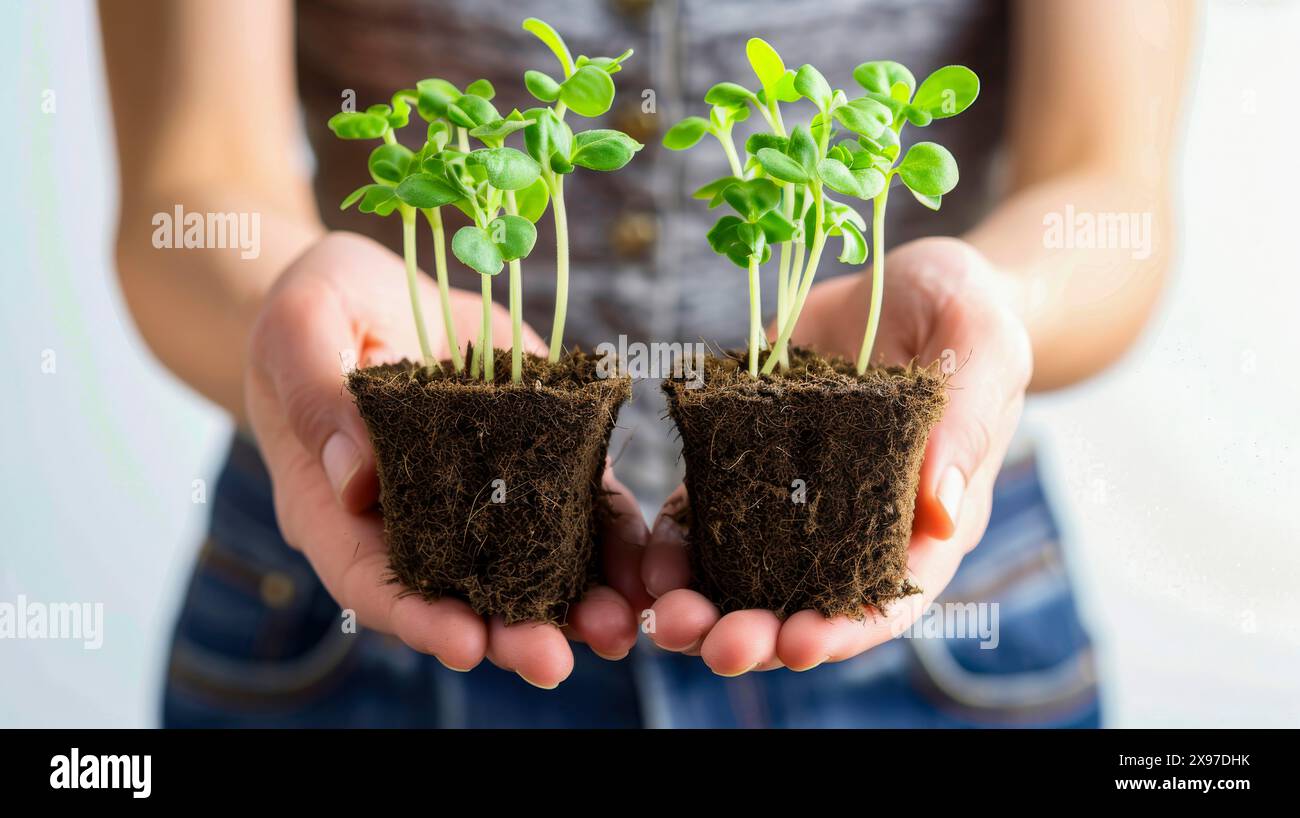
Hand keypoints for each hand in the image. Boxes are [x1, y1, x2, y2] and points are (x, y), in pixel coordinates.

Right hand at [245, 231, 649, 687]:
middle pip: (457, 595)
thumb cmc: (318, 310)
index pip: (372, 581)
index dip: (417, 617)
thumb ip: (318, 398)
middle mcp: (412, 520)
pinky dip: (608, 538)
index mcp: (338, 507)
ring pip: (526, 565)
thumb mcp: (300, 327)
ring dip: (572, 603)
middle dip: (507, 632)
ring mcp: (479, 494)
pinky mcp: (535, 456)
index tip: (462, 643)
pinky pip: (575, 504)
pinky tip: (641, 567)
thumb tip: (356, 478)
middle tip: (551, 661)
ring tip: (615, 629)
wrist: (376, 288)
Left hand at [642, 237, 1031, 673]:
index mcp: (924, 520)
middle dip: (758, 632)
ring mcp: (797, 497)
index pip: (888, 597)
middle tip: (713, 643)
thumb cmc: (967, 313)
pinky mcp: (749, 458)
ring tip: (664, 615)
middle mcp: (855, 524)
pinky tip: (648, 555)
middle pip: (805, 601)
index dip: (846, 630)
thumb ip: (966, 424)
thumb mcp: (984, 348)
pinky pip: (706, 512)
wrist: (907, 281)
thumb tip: (943, 512)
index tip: (801, 644)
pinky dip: (677, 540)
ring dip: (704, 601)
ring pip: (745, 572)